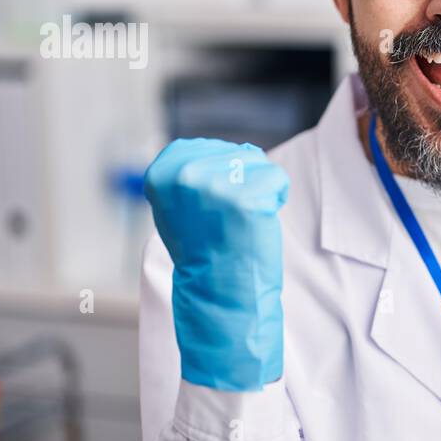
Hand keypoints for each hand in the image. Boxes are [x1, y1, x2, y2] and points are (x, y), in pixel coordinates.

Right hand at [144, 139, 289, 391]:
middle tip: (229, 221)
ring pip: (260, 164)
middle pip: (238, 153)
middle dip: (244, 183)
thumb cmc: (203, 250)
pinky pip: (278, 180)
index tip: (211, 209)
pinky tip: (257, 223)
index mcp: (162, 172)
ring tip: (241, 222)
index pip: (208, 148)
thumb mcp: (179, 205)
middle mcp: (185, 174)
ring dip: (261, 191)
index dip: (221, 175)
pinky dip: (277, 200)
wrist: (218, 292)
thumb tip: (229, 150)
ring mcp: (215, 185)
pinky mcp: (247, 199)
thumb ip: (190, 173)